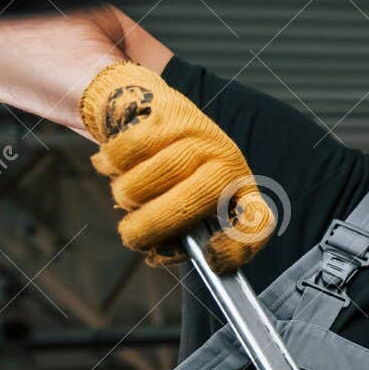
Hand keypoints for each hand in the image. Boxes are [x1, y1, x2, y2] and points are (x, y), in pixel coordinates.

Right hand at [80, 60, 274, 271]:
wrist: (148, 109)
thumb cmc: (167, 175)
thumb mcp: (183, 206)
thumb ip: (177, 235)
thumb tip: (157, 253)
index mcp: (239, 189)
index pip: (258, 222)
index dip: (238, 247)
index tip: (210, 259)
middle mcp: (226, 160)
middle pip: (189, 204)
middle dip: (151, 227)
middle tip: (131, 237)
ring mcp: (199, 135)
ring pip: (150, 180)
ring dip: (127, 195)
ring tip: (126, 193)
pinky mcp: (167, 113)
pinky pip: (126, 153)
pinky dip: (110, 165)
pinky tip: (110, 166)